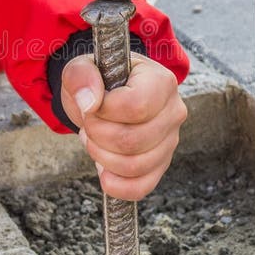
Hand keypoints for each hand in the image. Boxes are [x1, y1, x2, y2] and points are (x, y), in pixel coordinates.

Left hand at [61, 53, 187, 201]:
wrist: (105, 97)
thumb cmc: (99, 80)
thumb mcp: (82, 67)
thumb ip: (81, 75)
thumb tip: (90, 102)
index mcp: (161, 81)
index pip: (136, 106)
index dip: (104, 112)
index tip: (91, 105)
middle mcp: (173, 112)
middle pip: (133, 139)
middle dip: (97, 135)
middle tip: (88, 124)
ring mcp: (170, 141)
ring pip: (135, 165)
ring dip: (102, 157)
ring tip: (94, 139)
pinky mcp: (161, 165)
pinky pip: (141, 187)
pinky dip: (116, 185)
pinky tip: (102, 169)